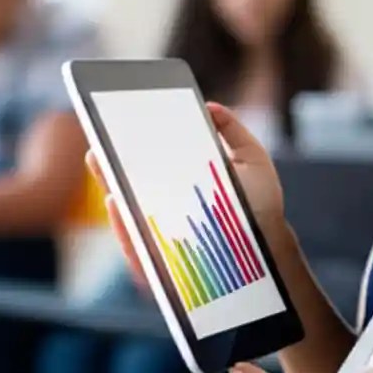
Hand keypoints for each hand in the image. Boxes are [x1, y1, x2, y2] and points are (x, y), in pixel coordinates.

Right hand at [89, 103, 286, 286]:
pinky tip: (116, 201)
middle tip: (99, 140)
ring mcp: (161, 238)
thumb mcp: (252, 159)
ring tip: (102, 162)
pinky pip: (134, 248)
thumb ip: (232, 131)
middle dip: (110, 165)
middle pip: (129, 187)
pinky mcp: (161, 265)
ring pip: (125, 215)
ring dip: (110, 189)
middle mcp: (166, 211)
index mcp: (181, 185)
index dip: (131, 148)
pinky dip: (122, 226)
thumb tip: (209, 106)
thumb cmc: (262, 204)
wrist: (273, 244)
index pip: (149, 166)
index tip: (117, 124)